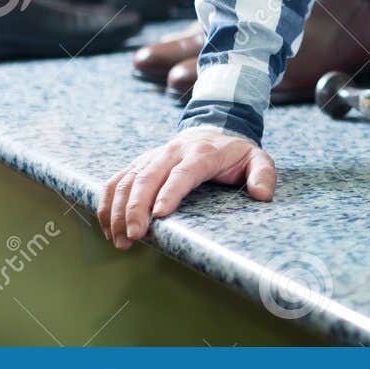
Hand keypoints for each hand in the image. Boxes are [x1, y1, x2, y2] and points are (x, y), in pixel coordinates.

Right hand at [96, 128, 274, 249]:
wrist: (215, 127)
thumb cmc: (235, 152)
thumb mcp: (258, 159)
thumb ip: (263, 174)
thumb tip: (261, 195)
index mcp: (202, 153)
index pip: (183, 172)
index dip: (170, 192)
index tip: (160, 215)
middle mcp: (172, 153)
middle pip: (148, 177)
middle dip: (136, 208)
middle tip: (134, 237)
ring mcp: (152, 157)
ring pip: (126, 180)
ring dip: (117, 210)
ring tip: (120, 240)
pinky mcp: (138, 164)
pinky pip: (115, 181)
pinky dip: (106, 203)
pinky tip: (107, 227)